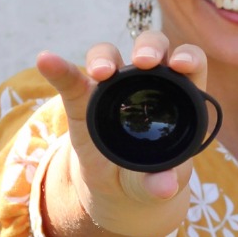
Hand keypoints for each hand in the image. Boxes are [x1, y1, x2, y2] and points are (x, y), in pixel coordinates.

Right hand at [35, 32, 208, 236]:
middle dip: (150, 47)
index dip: (188, 57)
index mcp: (180, 97)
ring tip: (101, 72)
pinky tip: (47, 60)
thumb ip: (161, 183)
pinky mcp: (83, 96)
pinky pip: (71, 77)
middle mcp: (148, 82)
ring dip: (105, 57)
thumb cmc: (149, 176)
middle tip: (145, 62)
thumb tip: (166, 188)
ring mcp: (114, 86)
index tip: (181, 65)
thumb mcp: (157, 183)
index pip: (190, 64)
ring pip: (111, 55)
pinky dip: (59, 68)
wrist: (116, 186)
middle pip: (153, 48)